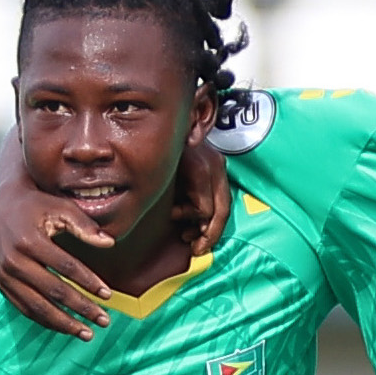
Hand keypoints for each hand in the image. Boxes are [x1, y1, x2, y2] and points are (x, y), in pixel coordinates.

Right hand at [0, 179, 115, 341]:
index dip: (88, 282)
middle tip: (104, 320)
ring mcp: (5, 276)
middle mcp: (13, 261)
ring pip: (38, 307)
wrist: (0, 207)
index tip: (108, 295)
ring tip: (87, 333)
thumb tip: (110, 244)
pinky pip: (25, 309)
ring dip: (64, 324)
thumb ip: (85, 226)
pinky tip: (65, 327)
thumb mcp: (60, 208)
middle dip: (81, 308)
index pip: (65, 267)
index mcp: (29, 240)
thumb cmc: (36, 206)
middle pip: (53, 292)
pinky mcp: (1, 285)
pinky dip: (46, 321)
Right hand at [169, 137, 230, 255]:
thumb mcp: (180, 178)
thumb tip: (196, 227)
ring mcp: (209, 165)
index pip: (224, 204)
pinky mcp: (198, 168)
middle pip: (223, 210)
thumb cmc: (160, 155)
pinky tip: (171, 211)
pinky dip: (185, 214)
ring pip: (210, 210)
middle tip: (196, 248)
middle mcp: (217, 164)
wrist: (151, 127)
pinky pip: (200, 205)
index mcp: (216, 166)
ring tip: (180, 231)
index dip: (216, 229)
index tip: (202, 243)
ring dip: (193, 224)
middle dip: (211, 234)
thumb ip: (190, 196)